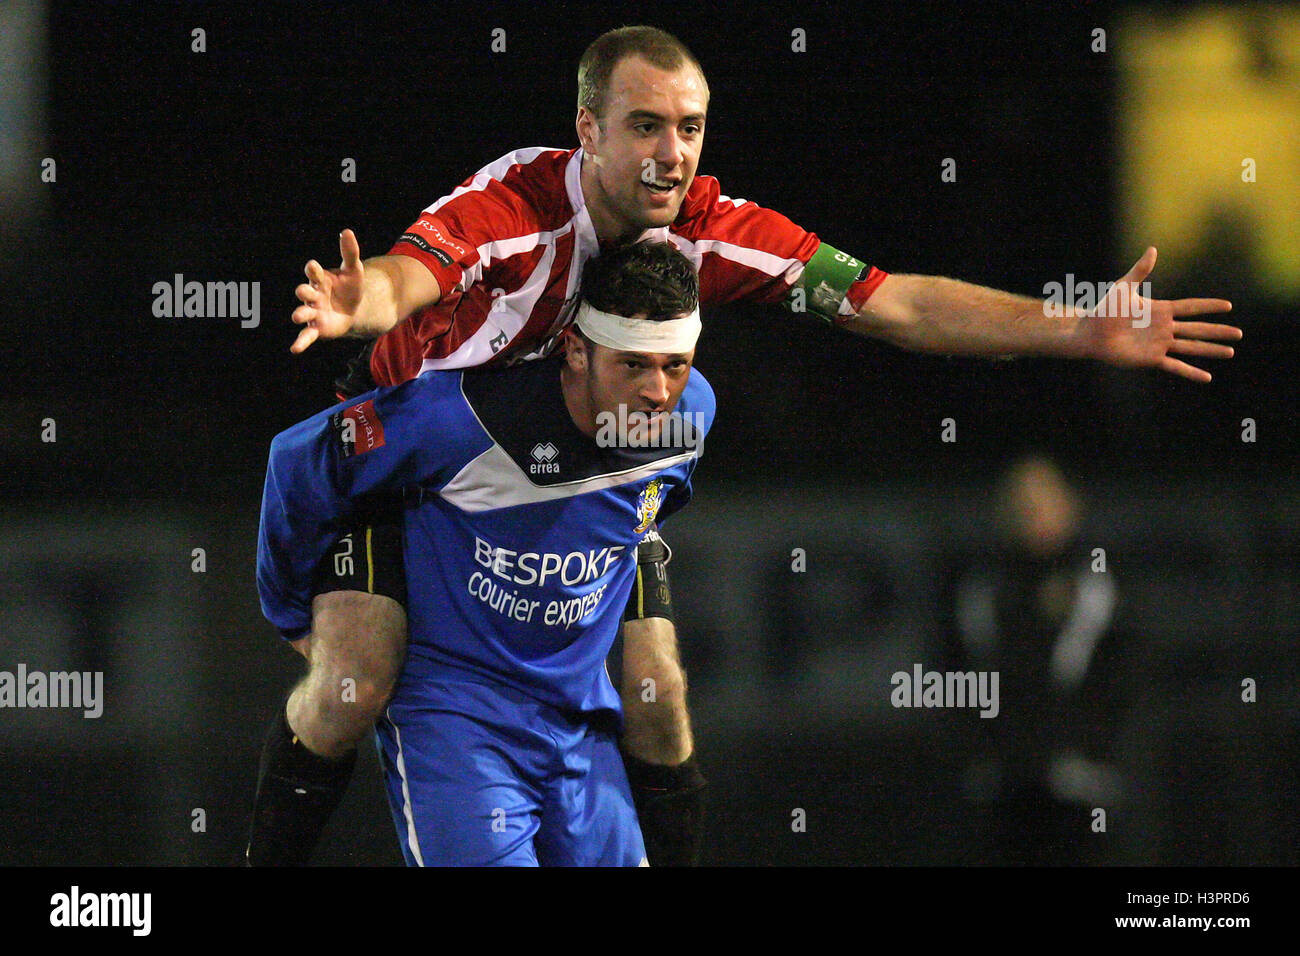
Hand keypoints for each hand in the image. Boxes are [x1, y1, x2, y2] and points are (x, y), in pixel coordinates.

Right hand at [290, 229, 364, 352]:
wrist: (355, 310)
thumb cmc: (350, 288)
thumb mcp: (353, 270)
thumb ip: (349, 252)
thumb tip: (347, 231)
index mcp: (320, 279)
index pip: (313, 272)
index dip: (313, 270)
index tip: (313, 266)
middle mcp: (313, 295)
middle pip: (303, 292)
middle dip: (303, 291)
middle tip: (304, 291)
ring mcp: (313, 312)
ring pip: (302, 312)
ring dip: (299, 313)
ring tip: (298, 316)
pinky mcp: (317, 328)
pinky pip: (307, 336)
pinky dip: (300, 342)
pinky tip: (295, 349)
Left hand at [1078, 246, 1240, 382]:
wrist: (1090, 333)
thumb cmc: (1104, 309)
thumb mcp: (1124, 287)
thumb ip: (1141, 270)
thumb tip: (1153, 249)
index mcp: (1161, 310)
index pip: (1191, 307)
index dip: (1209, 306)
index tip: (1228, 306)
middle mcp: (1164, 328)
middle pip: (1198, 329)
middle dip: (1218, 331)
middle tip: (1239, 333)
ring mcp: (1159, 344)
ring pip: (1192, 347)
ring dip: (1211, 350)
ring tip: (1231, 352)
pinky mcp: (1151, 359)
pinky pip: (1176, 366)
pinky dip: (1191, 372)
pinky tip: (1207, 377)